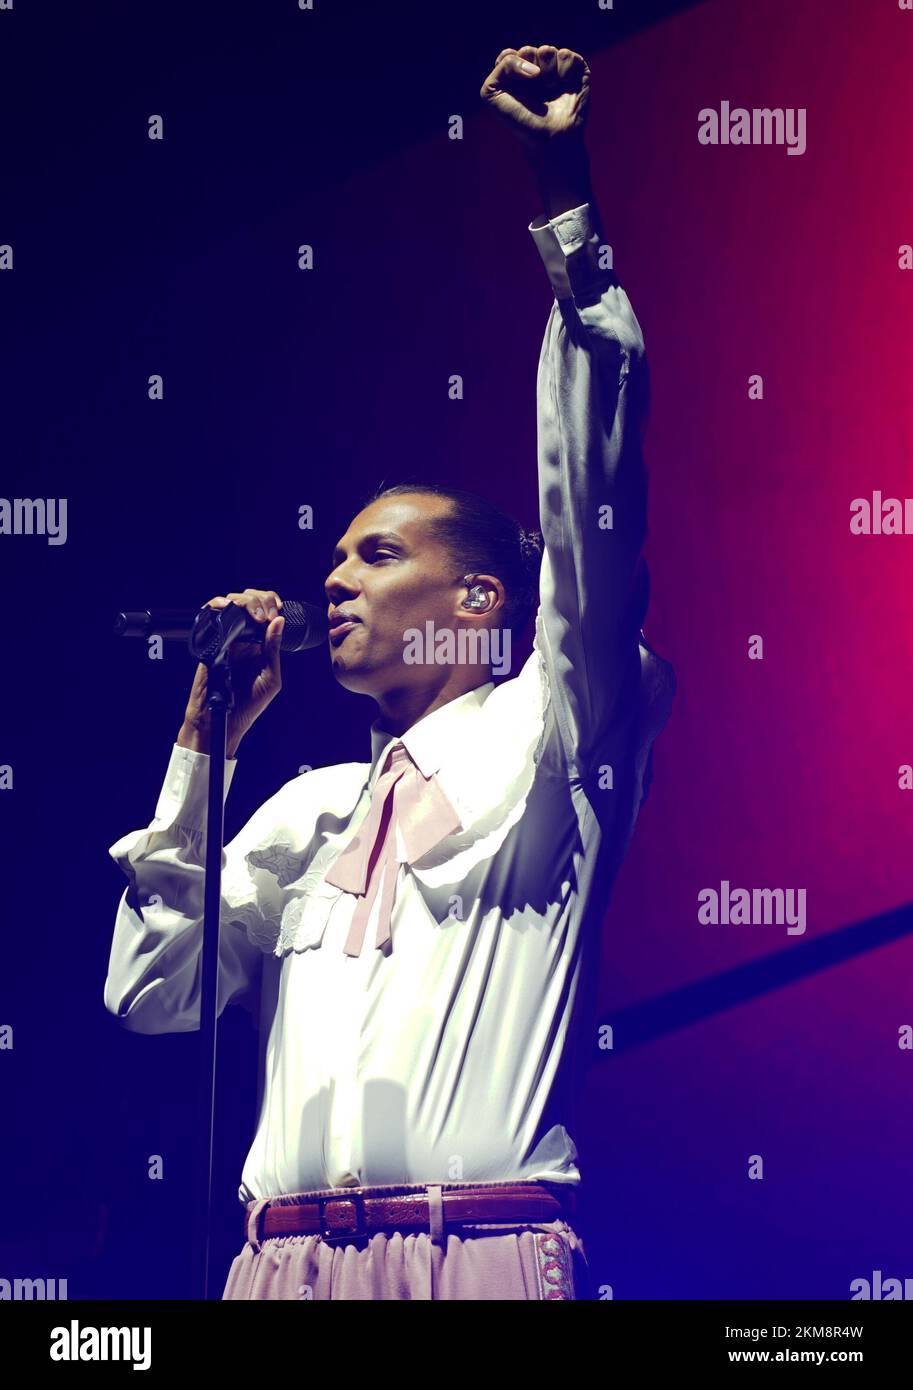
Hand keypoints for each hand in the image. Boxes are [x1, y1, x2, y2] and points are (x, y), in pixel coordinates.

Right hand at [177, 588, 284, 757]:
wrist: (221, 721)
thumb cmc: (247, 706)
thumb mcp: (270, 679)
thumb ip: (273, 650)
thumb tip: (278, 621)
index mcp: (261, 645)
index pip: (267, 611)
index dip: (272, 603)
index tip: (277, 611)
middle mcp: (243, 639)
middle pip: (250, 601)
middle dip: (260, 599)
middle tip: (266, 615)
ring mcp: (225, 639)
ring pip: (231, 603)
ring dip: (244, 601)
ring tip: (255, 615)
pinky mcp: (209, 642)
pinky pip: (210, 616)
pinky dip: (217, 605)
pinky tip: (228, 607)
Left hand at [479, 44, 590, 152]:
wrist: (550, 140)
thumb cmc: (522, 121)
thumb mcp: (492, 93)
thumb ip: (502, 65)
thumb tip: (535, 65)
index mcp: (515, 78)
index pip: (509, 54)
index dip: (511, 67)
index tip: (513, 88)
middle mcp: (536, 71)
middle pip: (527, 50)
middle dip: (527, 72)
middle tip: (533, 93)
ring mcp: (556, 70)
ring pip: (547, 51)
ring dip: (546, 74)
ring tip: (549, 93)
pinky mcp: (575, 69)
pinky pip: (565, 56)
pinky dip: (563, 72)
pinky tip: (563, 88)